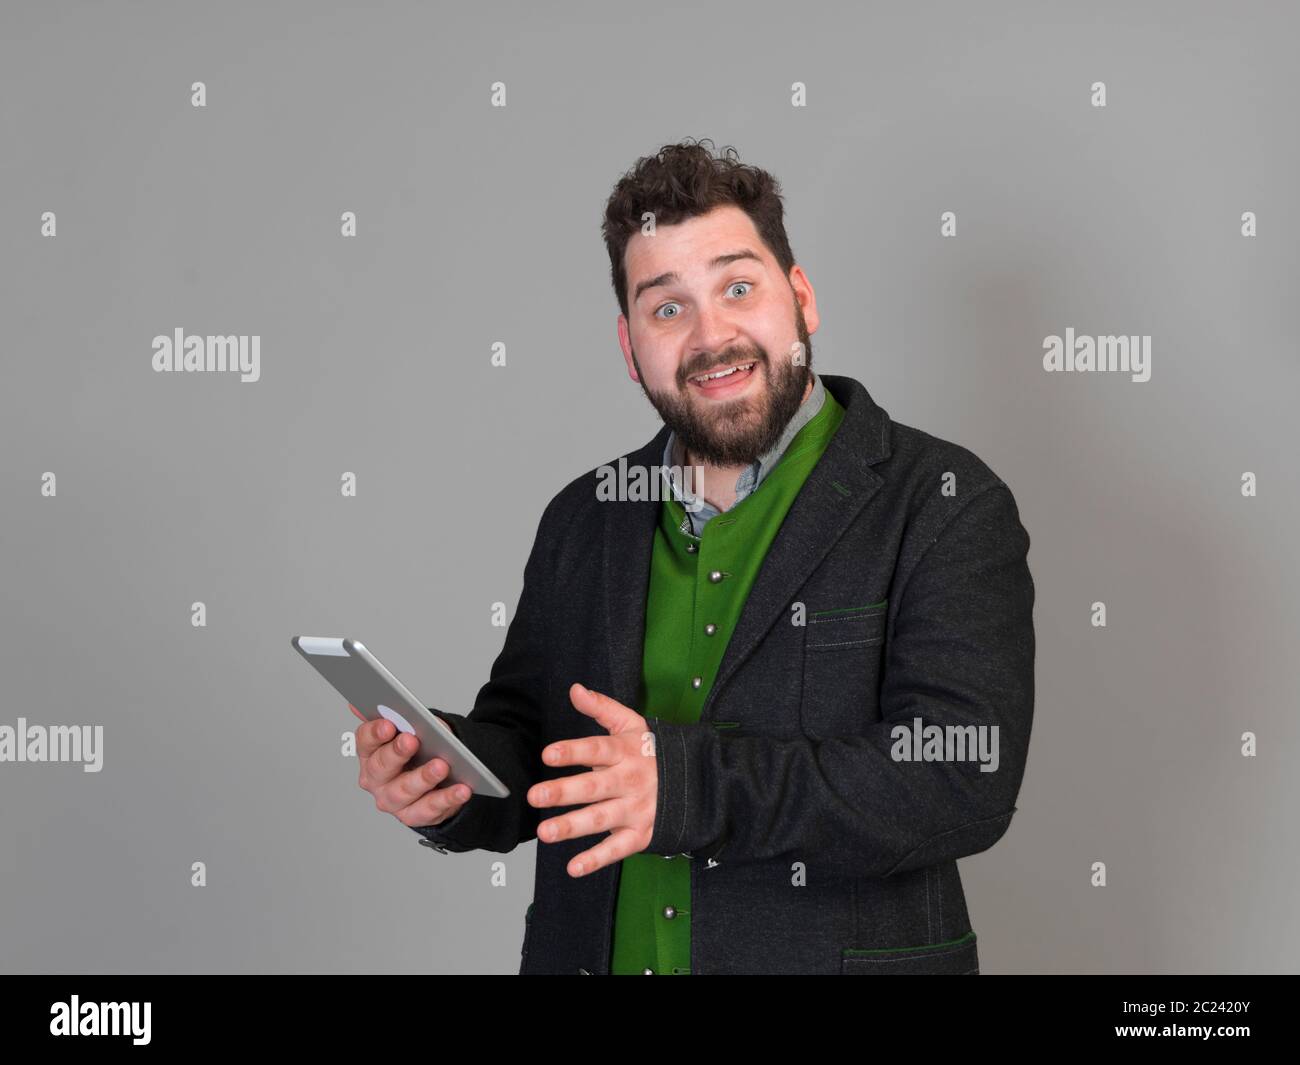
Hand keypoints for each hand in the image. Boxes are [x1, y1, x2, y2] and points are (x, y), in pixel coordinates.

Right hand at [352, 705, 471, 828]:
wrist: (438, 778)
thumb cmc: (420, 749)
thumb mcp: (413, 727)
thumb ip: (397, 715)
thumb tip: (368, 701)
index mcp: (370, 753)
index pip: (365, 742)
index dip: (375, 733)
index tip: (388, 724)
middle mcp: (375, 779)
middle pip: (381, 767)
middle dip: (396, 753)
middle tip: (412, 740)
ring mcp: (392, 800)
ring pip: (404, 791)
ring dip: (423, 778)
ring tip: (441, 766)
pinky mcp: (413, 816)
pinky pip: (430, 809)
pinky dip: (447, 799)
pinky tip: (462, 789)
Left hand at [527, 683, 657, 877]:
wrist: (698, 781)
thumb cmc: (654, 752)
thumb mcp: (633, 725)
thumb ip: (602, 708)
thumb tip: (575, 690)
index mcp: (626, 752)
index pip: (597, 749)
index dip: (573, 752)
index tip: (548, 754)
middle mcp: (630, 781)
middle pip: (593, 787)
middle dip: (563, 792)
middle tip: (535, 795)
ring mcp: (636, 809)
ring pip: (601, 819)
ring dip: (572, 827)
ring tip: (545, 832)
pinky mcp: (641, 834)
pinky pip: (617, 848)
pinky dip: (596, 860)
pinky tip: (574, 866)